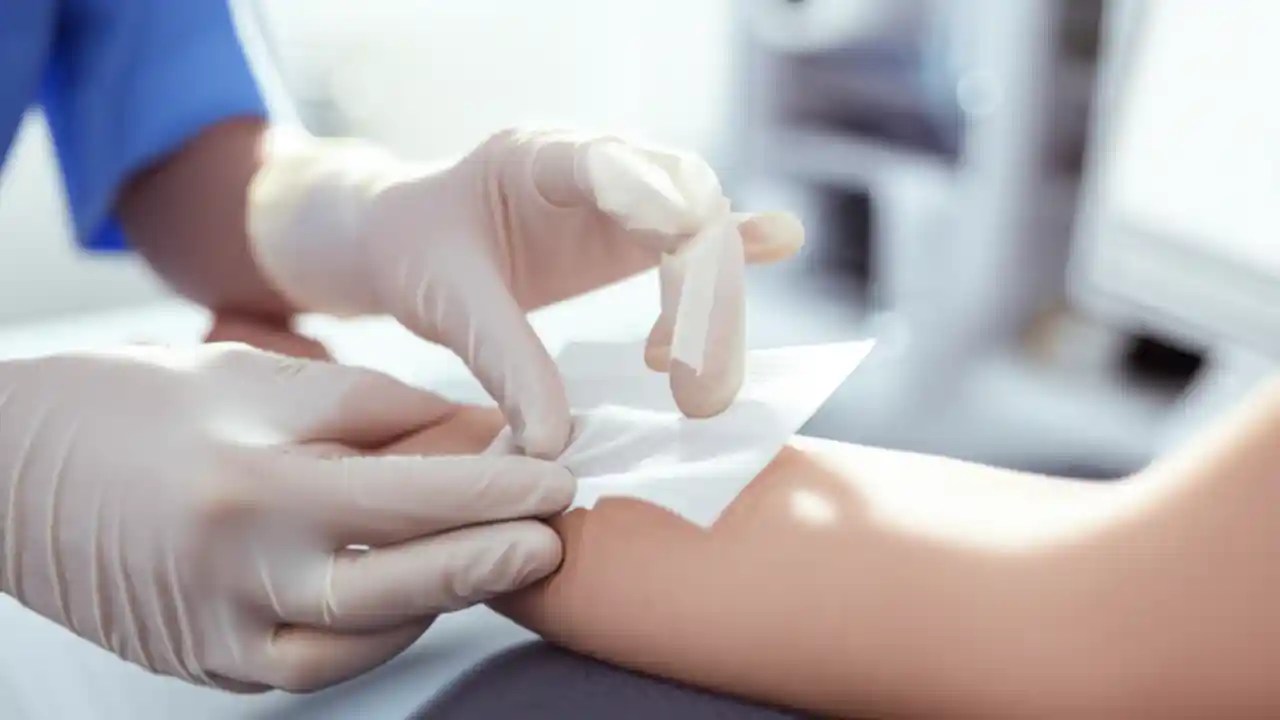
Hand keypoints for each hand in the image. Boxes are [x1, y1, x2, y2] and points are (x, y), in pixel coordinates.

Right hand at [0, 344, 573, 691]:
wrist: (10, 470)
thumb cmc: (136, 402)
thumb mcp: (257, 378)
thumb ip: (372, 407)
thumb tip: (472, 428)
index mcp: (250, 485)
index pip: (407, 498)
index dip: (496, 492)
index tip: (557, 479)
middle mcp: (234, 573)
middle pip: (397, 586)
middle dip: (489, 564)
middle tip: (553, 539)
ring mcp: (215, 632)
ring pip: (362, 644)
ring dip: (439, 606)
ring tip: (495, 565)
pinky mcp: (203, 664)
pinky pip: (313, 668)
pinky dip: (375, 637)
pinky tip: (414, 601)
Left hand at [248, 129, 803, 456]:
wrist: (409, 240)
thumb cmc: (417, 254)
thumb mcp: (447, 304)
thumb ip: (503, 361)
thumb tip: (554, 447)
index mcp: (533, 156)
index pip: (604, 163)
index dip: (651, 199)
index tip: (681, 243)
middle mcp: (592, 164)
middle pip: (682, 204)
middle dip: (704, 291)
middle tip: (698, 390)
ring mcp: (623, 198)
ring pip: (703, 233)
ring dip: (715, 311)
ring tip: (699, 396)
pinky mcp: (636, 236)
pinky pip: (698, 244)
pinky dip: (728, 269)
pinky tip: (768, 261)